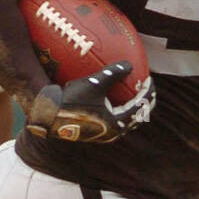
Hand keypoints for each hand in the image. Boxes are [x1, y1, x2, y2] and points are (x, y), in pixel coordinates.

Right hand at [25, 63, 154, 142]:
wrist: (49, 116)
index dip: (148, 93)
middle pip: (136, 118)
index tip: (150, 80)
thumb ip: (113, 73)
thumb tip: (129, 64)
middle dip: (144, 103)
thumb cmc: (71, 101)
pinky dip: (119, 111)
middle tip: (148, 90)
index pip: (140, 107)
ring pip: (125, 122)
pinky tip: (113, 100)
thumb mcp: (93, 84)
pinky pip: (114, 121)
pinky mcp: (94, 132)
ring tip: (134, 96)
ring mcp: (103, 134)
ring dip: (132, 109)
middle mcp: (112, 133)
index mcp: (116, 123)